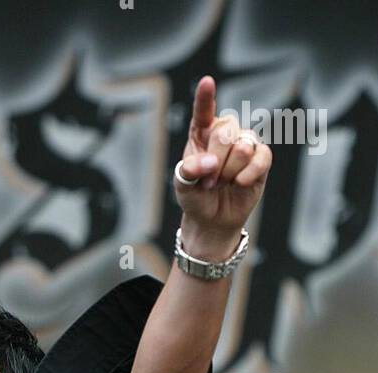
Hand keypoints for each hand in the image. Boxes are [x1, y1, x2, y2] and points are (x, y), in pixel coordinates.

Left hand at [175, 74, 271, 258]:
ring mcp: (244, 143)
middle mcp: (225, 133)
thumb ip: (189, 170)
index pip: (203, 112)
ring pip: (243, 146)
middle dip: (215, 162)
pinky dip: (248, 174)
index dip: (206, 97)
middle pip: (226, 132)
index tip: (207, 82)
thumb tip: (210, 163)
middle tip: (208, 182)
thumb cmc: (195, 197)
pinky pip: (261, 157)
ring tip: (222, 183)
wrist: (212, 219)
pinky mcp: (261, 158)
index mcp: (201, 133)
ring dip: (230, 172)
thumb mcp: (183, 185)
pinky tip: (239, 184)